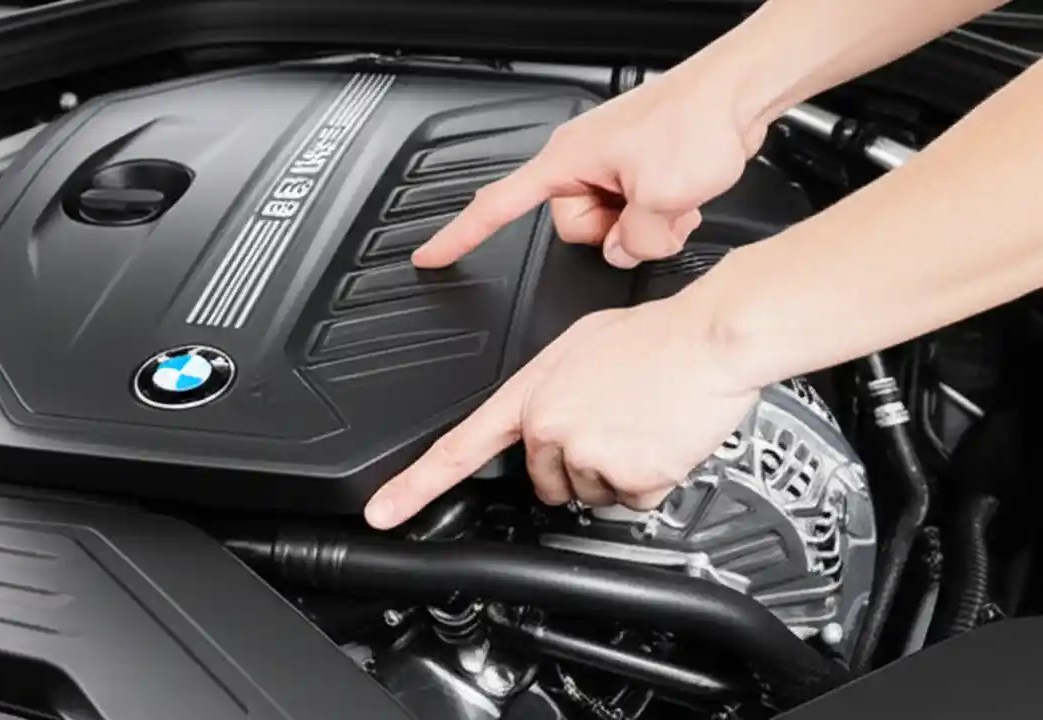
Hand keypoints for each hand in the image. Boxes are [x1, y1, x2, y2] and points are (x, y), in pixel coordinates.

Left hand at [363, 295, 759, 529]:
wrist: (708, 336)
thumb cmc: (654, 336)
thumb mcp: (579, 347)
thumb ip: (550, 390)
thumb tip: (548, 417)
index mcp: (530, 394)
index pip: (458, 449)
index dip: (414, 486)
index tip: (384, 513)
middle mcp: (550, 427)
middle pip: (547, 482)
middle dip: (575, 466)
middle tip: (612, 425)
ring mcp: (588, 454)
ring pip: (591, 495)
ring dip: (616, 474)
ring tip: (640, 425)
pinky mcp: (629, 477)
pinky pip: (633, 501)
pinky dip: (650, 481)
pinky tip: (659, 441)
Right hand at [412, 66, 766, 269]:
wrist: (738, 92)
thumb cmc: (696, 121)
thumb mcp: (662, 198)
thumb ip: (634, 241)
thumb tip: (627, 252)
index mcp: (566, 160)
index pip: (496, 205)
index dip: (459, 237)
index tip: (430, 258)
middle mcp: (583, 160)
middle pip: (575, 229)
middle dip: (616, 233)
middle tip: (651, 213)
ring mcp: (612, 164)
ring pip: (611, 226)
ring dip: (647, 226)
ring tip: (676, 201)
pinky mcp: (639, 168)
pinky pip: (636, 212)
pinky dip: (662, 214)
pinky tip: (685, 197)